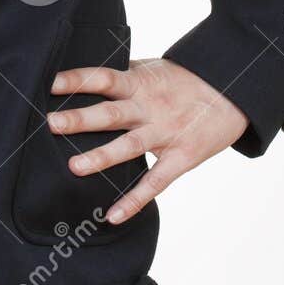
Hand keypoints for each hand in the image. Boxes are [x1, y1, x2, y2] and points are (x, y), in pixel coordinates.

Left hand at [47, 55, 248, 223]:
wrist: (232, 90)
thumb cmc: (184, 79)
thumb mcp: (153, 69)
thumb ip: (123, 76)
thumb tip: (86, 77)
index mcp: (141, 82)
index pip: (104, 77)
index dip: (78, 79)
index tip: (50, 84)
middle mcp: (150, 107)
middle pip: (111, 113)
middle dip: (81, 119)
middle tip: (50, 124)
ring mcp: (166, 133)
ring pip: (129, 146)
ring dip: (101, 157)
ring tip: (73, 167)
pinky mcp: (181, 157)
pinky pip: (156, 182)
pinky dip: (134, 201)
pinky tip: (112, 215)